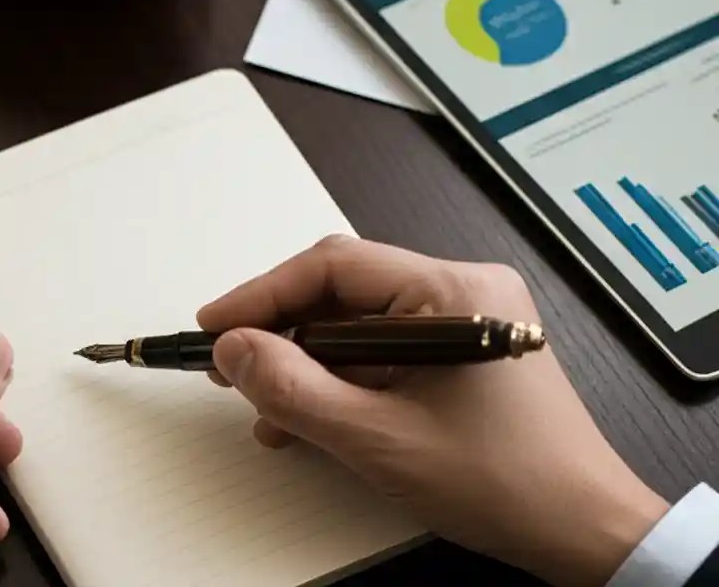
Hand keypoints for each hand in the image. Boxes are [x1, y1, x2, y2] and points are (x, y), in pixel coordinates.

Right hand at [198, 235, 666, 586]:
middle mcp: (463, 290)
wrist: (582, 530)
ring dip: (309, 364)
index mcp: (451, 292)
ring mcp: (468, 319)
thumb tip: (232, 348)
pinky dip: (345, 379)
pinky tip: (313, 417)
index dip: (262, 294)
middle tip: (230, 366)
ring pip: (360, 324)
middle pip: (344, 292)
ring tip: (270, 409)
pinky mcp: (466, 350)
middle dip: (282, 332)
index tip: (214, 326)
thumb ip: (293, 388)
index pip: (333, 267)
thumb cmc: (503, 484)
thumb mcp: (376, 439)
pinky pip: (386, 348)